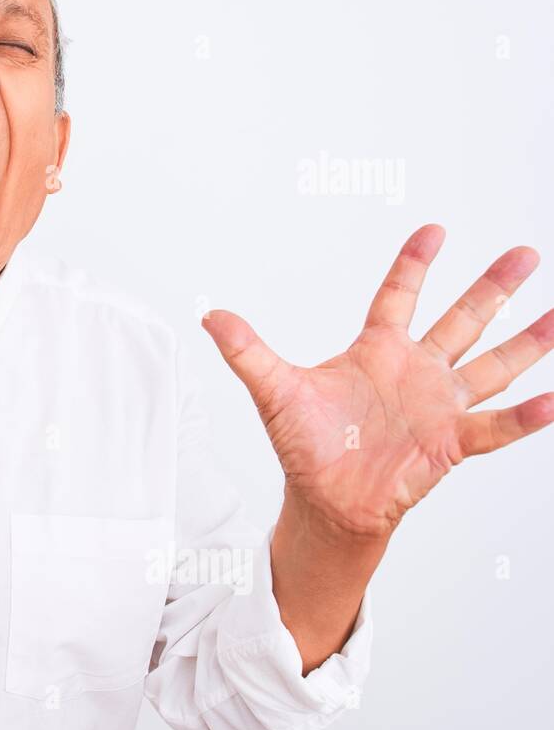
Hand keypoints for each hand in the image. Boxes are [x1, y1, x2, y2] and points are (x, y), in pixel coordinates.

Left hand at [203, 225, 553, 540]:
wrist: (324, 500)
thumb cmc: (305, 445)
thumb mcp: (273, 390)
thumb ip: (247, 351)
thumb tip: (210, 315)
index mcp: (376, 351)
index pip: (398, 296)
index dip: (414, 264)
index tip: (435, 229)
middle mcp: (414, 372)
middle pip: (461, 319)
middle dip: (492, 287)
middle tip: (526, 251)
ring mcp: (438, 406)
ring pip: (492, 365)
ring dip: (526, 342)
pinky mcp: (450, 443)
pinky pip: (494, 426)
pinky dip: (524, 416)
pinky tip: (551, 398)